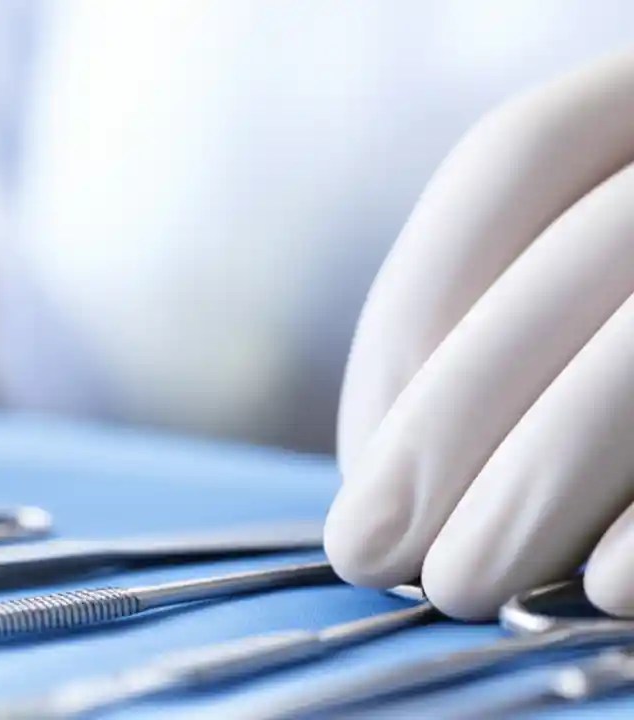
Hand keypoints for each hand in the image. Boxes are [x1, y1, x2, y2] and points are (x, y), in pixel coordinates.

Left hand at [328, 50, 633, 618]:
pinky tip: (601, 588)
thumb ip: (500, 340)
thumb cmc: (618, 336)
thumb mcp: (584, 296)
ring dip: (541, 479)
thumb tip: (381, 473)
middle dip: (455, 419)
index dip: (419, 307)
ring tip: (459, 583)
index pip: (521, 158)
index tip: (361, 444)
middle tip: (375, 551)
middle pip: (591, 255)